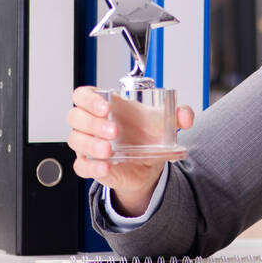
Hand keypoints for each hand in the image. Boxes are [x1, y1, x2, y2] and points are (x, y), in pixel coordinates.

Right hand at [66, 85, 193, 216]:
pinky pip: (81, 166)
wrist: (148, 166)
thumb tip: (186, 116)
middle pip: (75, 117)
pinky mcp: (90, 165)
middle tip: (114, 130)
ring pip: (76, 141)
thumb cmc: (146, 137)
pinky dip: (92, 166)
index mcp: (104, 107)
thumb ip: (178, 114)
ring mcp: (88, 145)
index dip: (89, 99)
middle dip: (93, 123)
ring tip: (109, 150)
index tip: (106, 106)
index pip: (82, 96)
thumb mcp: (163, 122)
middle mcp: (92, 124)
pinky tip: (106, 166)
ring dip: (91, 144)